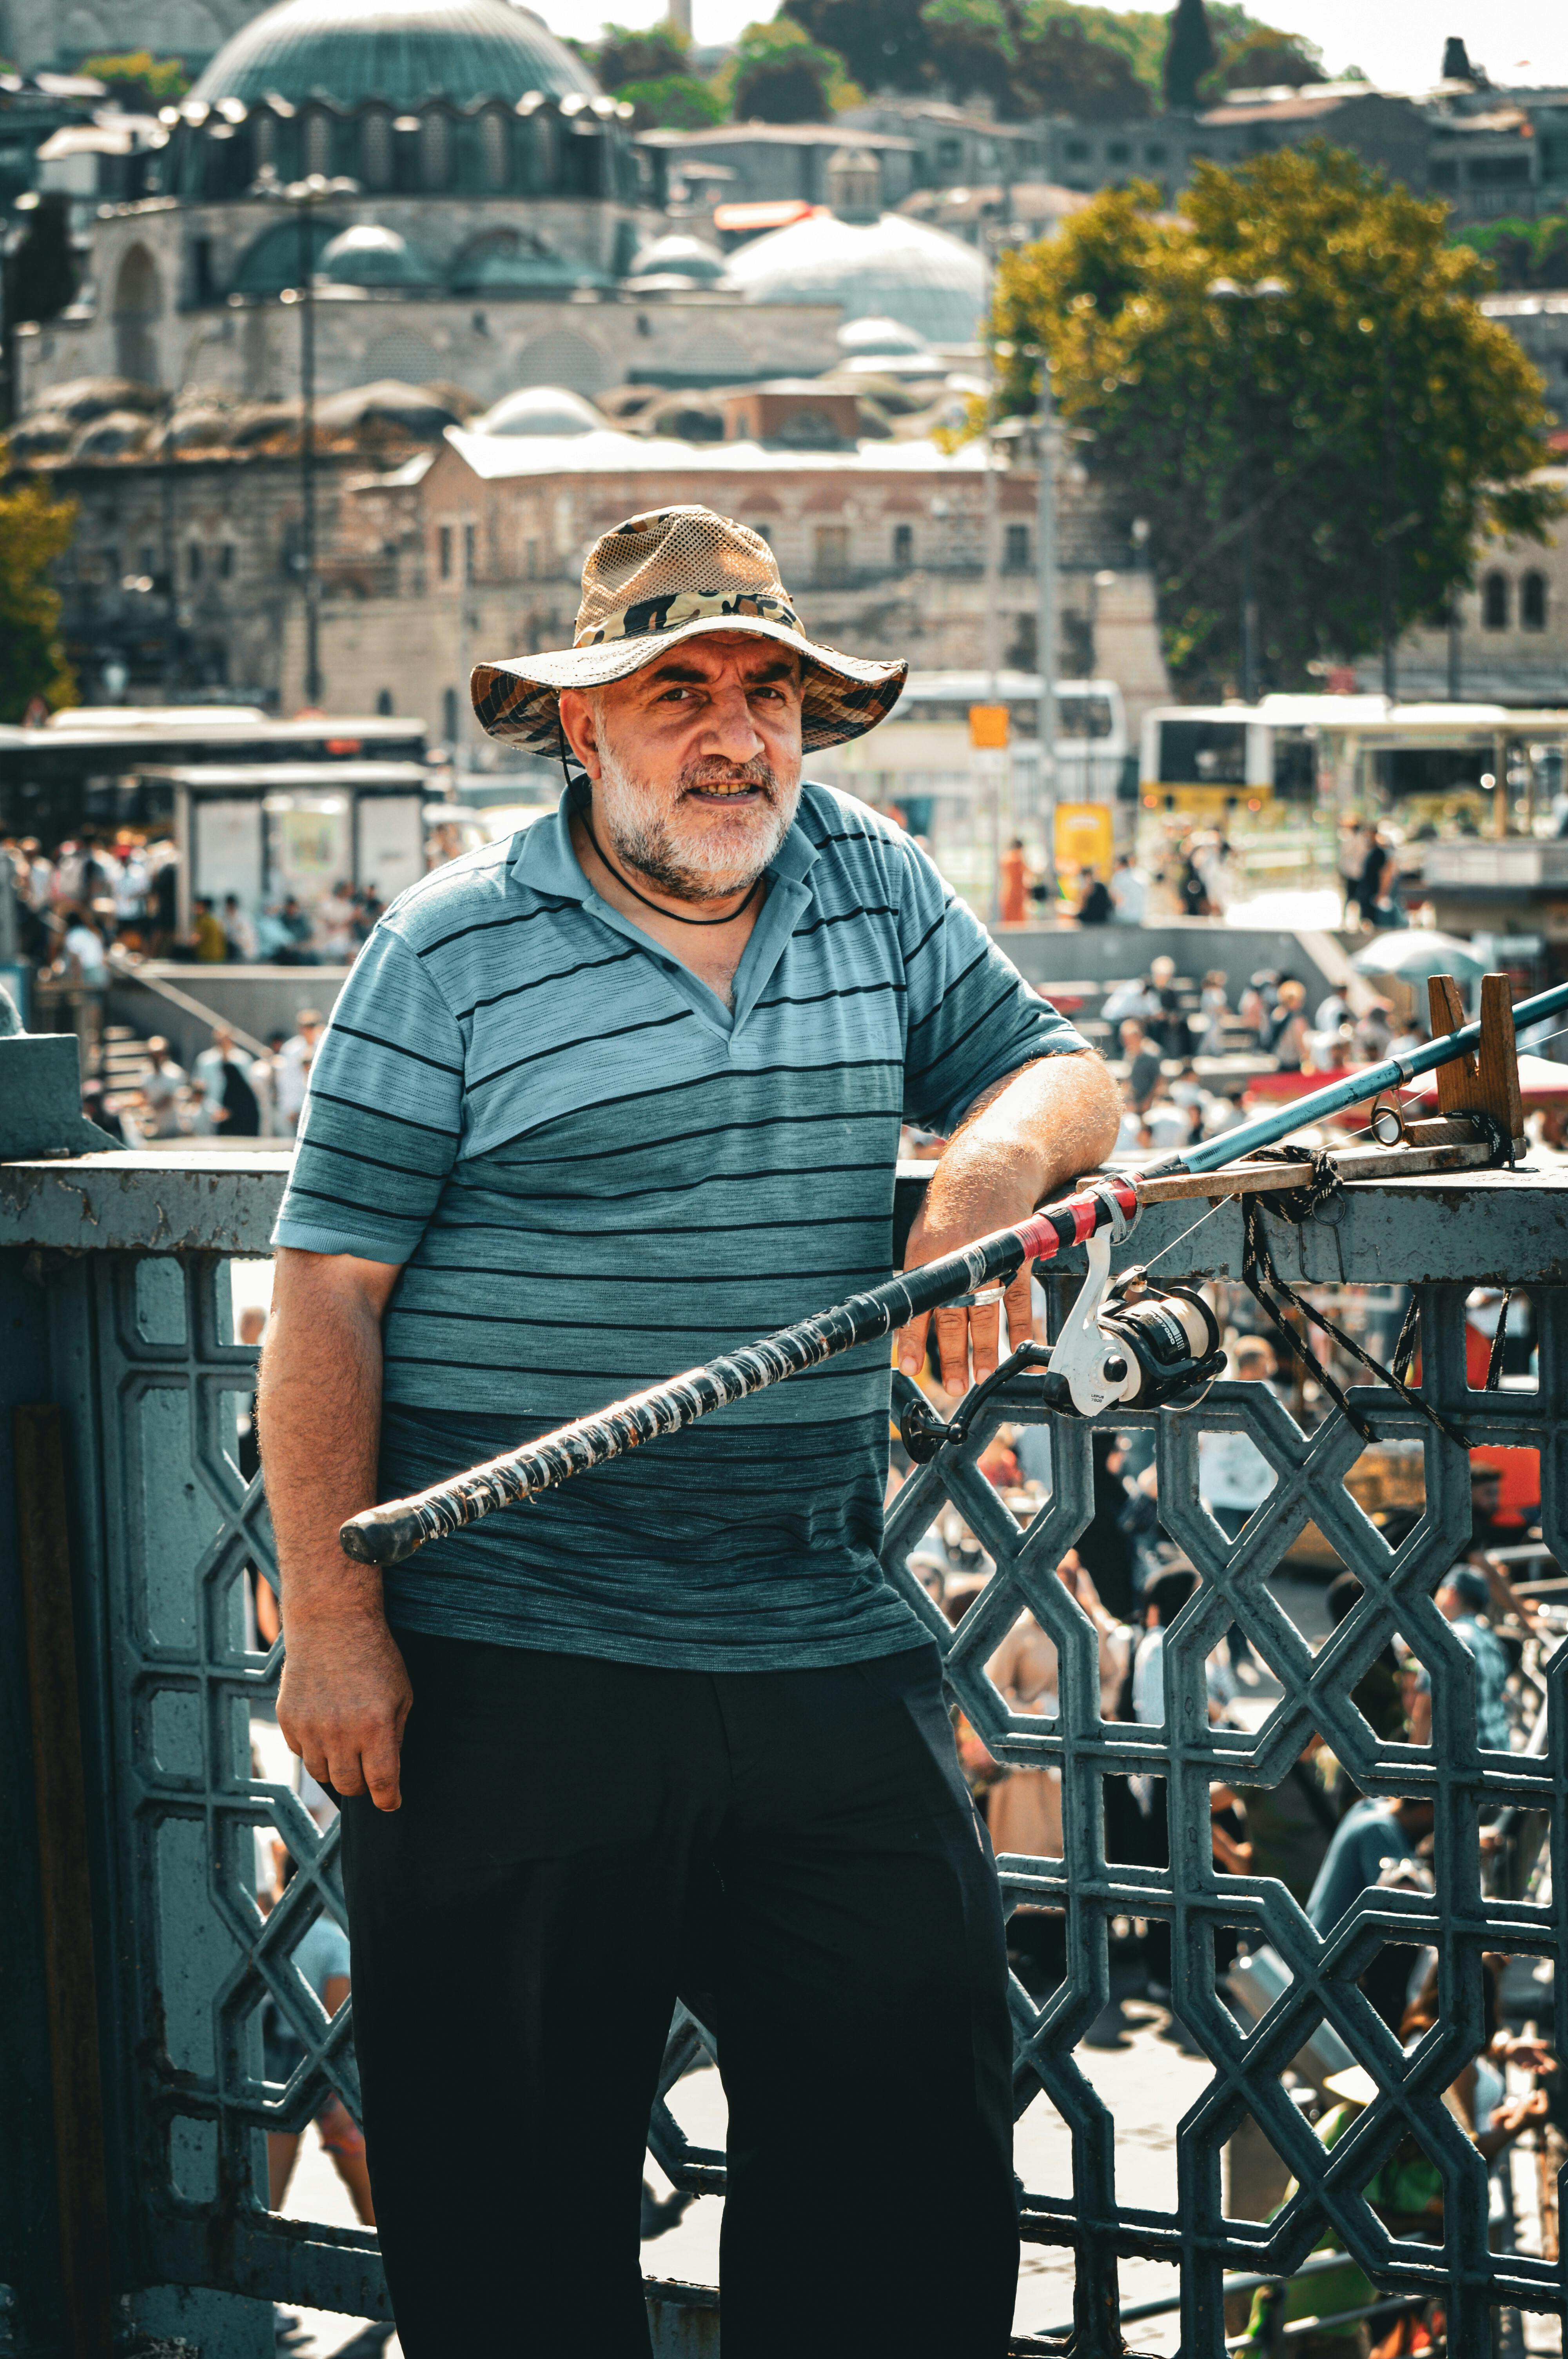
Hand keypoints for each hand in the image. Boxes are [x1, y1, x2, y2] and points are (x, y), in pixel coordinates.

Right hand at [277, 1610, 411, 1811]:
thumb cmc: (375, 1656)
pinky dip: (315, 1748)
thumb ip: (395, 1736)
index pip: (381, 1784)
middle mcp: (340, 1732)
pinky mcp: (288, 1719)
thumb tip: (387, 1773)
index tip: (391, 1802)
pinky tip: (325, 1725)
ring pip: (322, 1774)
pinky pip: (302, 1752)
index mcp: (375, 1726)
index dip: (388, 1800)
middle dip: (362, 1786)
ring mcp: (310, 1727)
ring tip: (346, 1747)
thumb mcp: (401, 1694)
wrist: (332, 1622)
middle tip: (368, 1773)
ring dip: (337, 1768)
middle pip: (348, 1786)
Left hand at [897, 1163, 1036, 1394]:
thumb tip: (911, 1314)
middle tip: (952, 1386)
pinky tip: (1020, 1350)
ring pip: (987, 1315)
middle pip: (955, 1317)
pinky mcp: (1015, 1260)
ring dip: (985, 1350)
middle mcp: (958, 1260)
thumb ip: (919, 1273)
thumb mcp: (921, 1234)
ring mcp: (990, 1261)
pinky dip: (1021, 1328)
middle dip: (952, 1356)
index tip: (908, 1367)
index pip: (917, 1305)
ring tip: (981, 1377)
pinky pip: (1018, 1301)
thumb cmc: (950, 1203)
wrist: (990, 1169)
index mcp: (926, 1254)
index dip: (911, 1339)